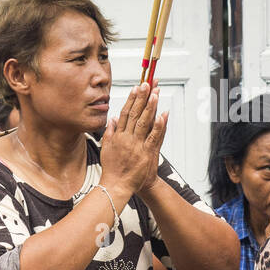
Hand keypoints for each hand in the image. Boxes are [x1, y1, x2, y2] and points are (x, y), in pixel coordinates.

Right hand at [100, 83, 166, 200]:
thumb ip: (110, 132)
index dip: (131, 100)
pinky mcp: (145, 153)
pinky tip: (163, 115)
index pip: (125, 113)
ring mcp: (136, 145)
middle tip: (147, 83)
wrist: (116, 185)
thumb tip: (112, 119)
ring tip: (155, 93)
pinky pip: (153, 137)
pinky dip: (158, 126)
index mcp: (118, 136)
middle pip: (135, 114)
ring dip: (150, 107)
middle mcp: (126, 138)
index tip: (136, 88)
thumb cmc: (112, 169)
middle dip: (142, 97)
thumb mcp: (106, 148)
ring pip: (144, 122)